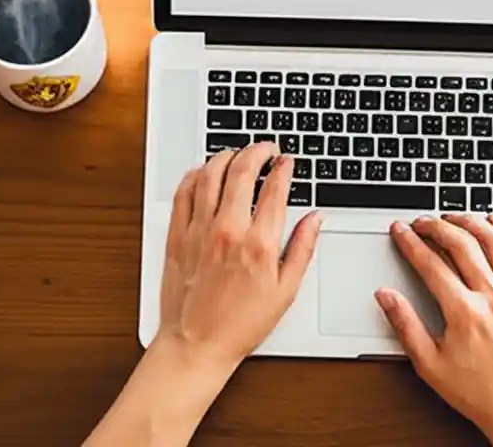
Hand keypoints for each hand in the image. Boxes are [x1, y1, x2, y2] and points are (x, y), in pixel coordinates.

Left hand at [157, 143, 323, 372]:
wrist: (196, 343)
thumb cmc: (240, 324)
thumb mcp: (285, 290)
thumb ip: (302, 249)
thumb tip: (315, 219)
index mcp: (258, 245)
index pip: (275, 189)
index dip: (284, 168)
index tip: (287, 161)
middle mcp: (227, 231)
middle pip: (242, 171)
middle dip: (257, 151)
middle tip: (265, 148)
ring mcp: (199, 230)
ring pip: (210, 174)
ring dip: (226, 156)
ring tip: (237, 154)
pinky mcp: (177, 235)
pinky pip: (183, 192)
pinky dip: (194, 175)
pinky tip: (203, 172)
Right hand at [376, 214, 492, 446]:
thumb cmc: (479, 392)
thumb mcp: (429, 364)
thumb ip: (404, 325)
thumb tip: (386, 296)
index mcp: (465, 313)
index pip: (431, 264)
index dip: (410, 242)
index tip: (400, 232)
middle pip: (462, 243)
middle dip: (436, 225)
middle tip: (421, 222)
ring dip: (471, 221)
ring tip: (453, 217)